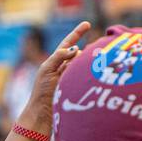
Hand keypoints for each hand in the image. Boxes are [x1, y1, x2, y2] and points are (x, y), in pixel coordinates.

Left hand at [18, 21, 90, 136]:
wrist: (42, 116)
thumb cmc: (41, 93)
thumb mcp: (47, 70)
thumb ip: (59, 56)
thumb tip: (76, 48)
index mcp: (55, 62)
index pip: (68, 44)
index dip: (77, 33)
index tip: (87, 24)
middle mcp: (65, 69)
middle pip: (80, 54)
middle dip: (88, 51)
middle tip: (100, 48)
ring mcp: (73, 79)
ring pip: (85, 65)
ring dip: (89, 63)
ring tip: (92, 66)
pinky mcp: (79, 89)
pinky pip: (88, 77)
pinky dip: (92, 73)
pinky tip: (96, 74)